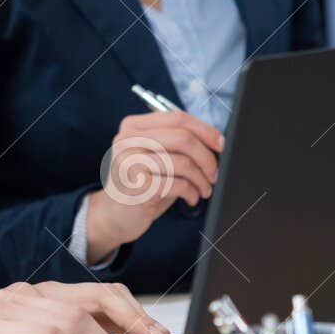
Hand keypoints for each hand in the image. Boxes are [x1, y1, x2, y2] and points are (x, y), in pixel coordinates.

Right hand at [86, 110, 223, 261]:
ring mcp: (129, 162)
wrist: (114, 215)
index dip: (204, 130)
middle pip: (183, 138)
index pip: (177, 118)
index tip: (220, 144)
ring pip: (183, 163)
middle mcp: (128, 140)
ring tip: (205, 189)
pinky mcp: (137, 186)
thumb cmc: (143, 183)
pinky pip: (178, 184)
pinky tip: (191, 198)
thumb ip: (177, 143)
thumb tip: (215, 141)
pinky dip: (191, 192)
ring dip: (201, 179)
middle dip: (207, 157)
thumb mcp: (156, 156)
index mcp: (133, 126)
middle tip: (214, 173)